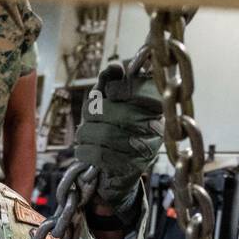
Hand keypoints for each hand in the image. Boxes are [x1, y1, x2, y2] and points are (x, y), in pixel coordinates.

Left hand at [73, 60, 162, 220]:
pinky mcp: (133, 168)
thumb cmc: (115, 128)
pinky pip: (101, 154)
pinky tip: (82, 148)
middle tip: (87, 115)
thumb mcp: (113, 102)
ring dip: (86, 132)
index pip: (148, 92)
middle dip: (95, 112)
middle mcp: (157, 128)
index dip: (126, 88)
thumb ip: (112, 82)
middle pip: (121, 113)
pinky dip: (85, 150)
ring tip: (82, 133)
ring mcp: (147, 150)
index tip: (110, 91)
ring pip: (107, 134)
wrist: (119, 171)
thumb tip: (114, 67)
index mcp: (156, 107)